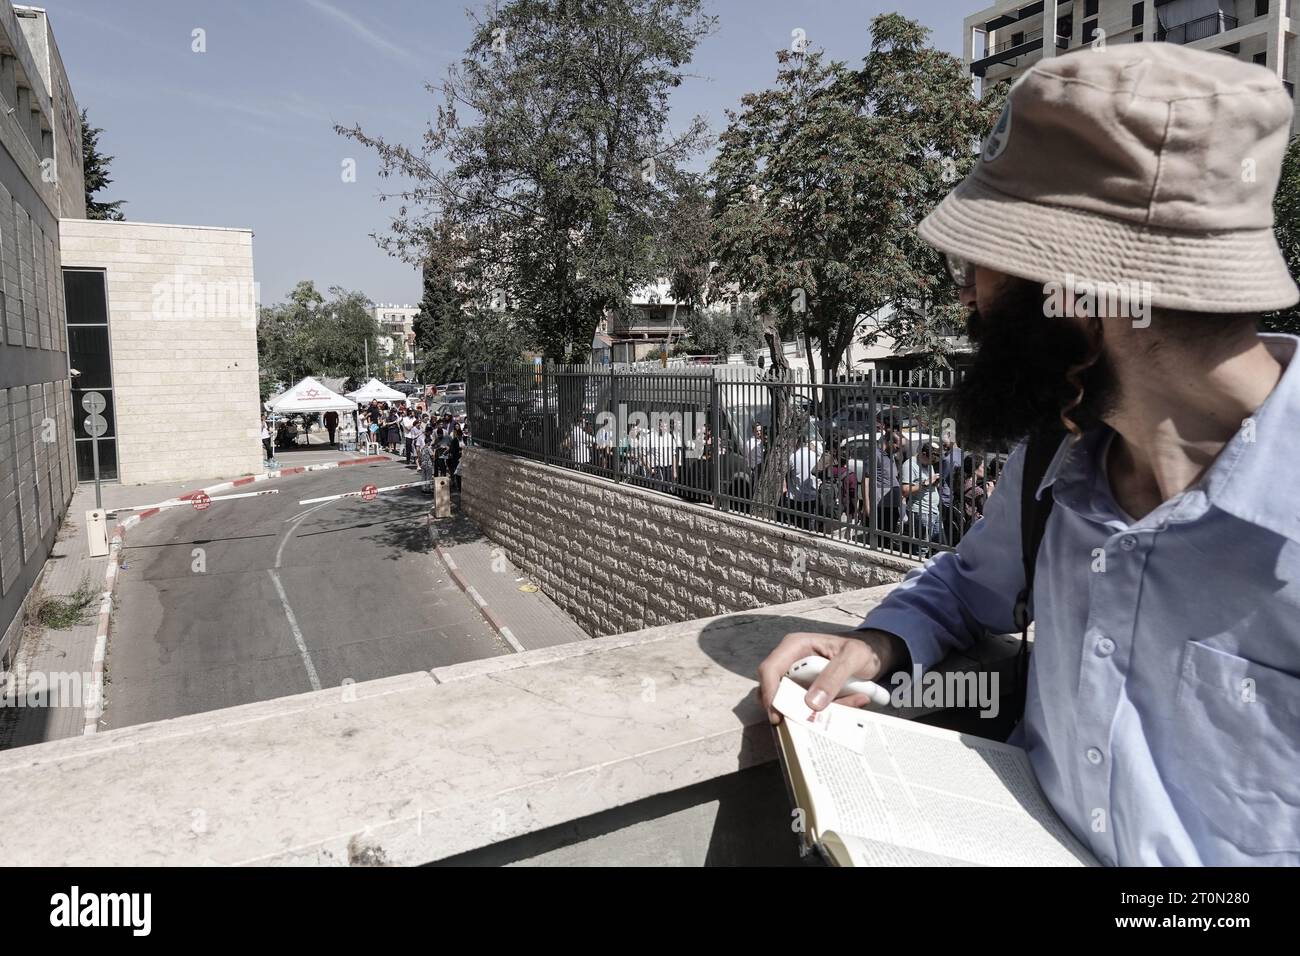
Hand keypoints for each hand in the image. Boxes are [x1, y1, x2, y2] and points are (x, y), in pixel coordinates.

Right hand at [757, 628, 905, 724]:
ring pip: (792, 703)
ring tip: (846, 705)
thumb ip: (834, 677)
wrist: (873, 654)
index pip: (770, 669)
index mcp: (795, 646)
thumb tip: (812, 703)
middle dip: (793, 708)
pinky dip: (825, 713)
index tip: (777, 714)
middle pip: (776, 690)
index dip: (769, 692)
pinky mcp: (808, 692)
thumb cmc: (862, 648)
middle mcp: (791, 662)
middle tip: (811, 720)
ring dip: (814, 712)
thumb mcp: (853, 658)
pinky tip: (848, 704)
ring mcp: (799, 679)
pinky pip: (808, 708)